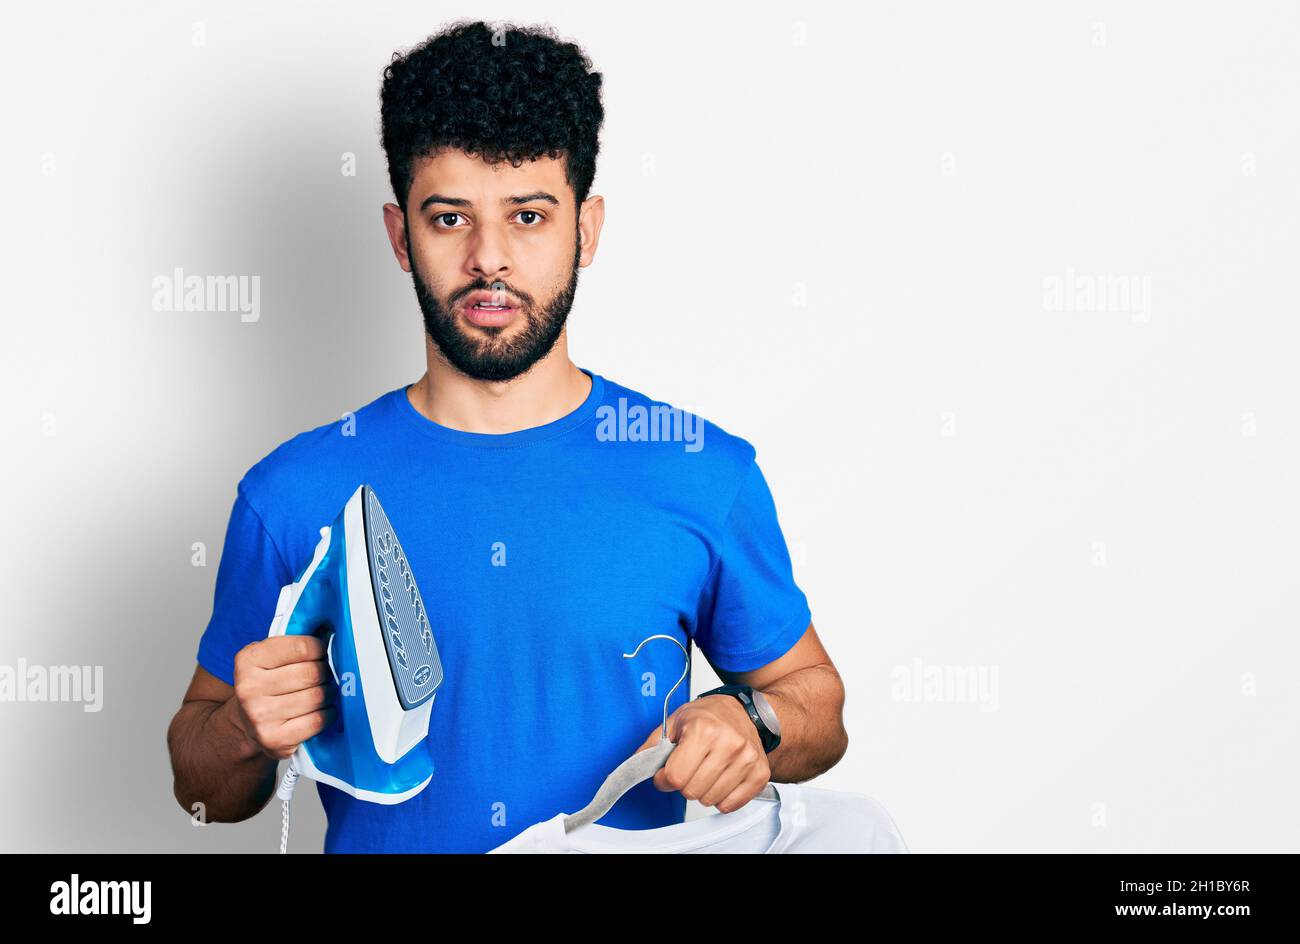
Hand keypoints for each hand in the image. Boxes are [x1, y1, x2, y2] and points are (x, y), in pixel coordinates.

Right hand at [230, 636, 335, 759]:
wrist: (246, 725)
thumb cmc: (267, 685)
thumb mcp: (270, 658)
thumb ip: (294, 644)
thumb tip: (331, 630)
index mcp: (248, 660)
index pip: (302, 647)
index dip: (319, 649)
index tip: (320, 653)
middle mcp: (249, 688)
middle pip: (312, 673)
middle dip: (324, 674)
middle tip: (323, 676)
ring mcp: (259, 716)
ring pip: (317, 697)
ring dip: (327, 695)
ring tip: (321, 694)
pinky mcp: (274, 739)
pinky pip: (317, 720)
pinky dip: (327, 715)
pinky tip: (321, 711)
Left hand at [634, 694, 770, 813]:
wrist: (746, 712)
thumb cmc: (710, 716)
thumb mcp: (676, 721)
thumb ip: (652, 745)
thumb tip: (633, 766)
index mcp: (704, 729)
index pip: (675, 776)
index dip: (664, 779)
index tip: (666, 773)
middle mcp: (729, 744)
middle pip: (691, 791)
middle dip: (683, 784)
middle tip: (689, 768)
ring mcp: (747, 760)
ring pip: (710, 800)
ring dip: (702, 791)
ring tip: (706, 771)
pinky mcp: (760, 774)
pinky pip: (730, 805)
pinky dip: (721, 798)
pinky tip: (720, 779)